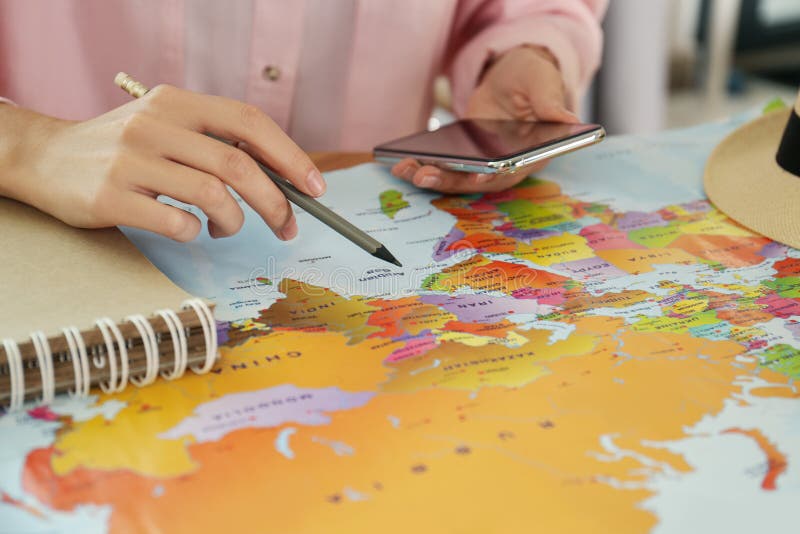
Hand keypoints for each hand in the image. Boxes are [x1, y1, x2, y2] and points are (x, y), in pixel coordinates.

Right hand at [0, 86, 324, 241]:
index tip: (315, 187)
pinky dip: (194, 233)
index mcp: (177, 101)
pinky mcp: (110, 197)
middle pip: (237, 164)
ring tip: (226, 228)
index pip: (248, 121)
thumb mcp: (167, 125)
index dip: (290, 155)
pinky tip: (189, 230)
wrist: (45, 158)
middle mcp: (154, 124)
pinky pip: (175, 222)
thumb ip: (215, 141)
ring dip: (234, 221)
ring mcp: (130, 160)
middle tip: (287, 226)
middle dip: (275, 201)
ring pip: (212, 194)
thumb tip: (284, 178)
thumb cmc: (123, 149)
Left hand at [392, 45, 577, 193]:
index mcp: (535, 151)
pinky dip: (424, 168)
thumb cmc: (533, 76)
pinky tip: (402, 162)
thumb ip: (550, 101)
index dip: (495, 177)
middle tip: (424, 174)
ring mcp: (485, 166)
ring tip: (405, 169)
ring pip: (459, 180)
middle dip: (451, 181)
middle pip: (479, 182)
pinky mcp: (467, 159)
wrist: (512, 75)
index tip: (476, 179)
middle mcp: (510, 166)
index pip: (515, 170)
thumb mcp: (541, 80)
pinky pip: (446, 169)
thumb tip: (570, 120)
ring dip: (432, 178)